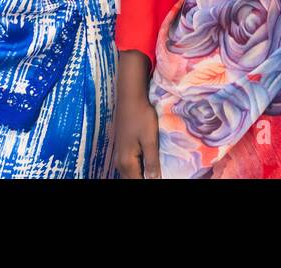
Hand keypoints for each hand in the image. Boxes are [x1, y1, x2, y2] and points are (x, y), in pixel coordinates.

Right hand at [114, 51, 160, 178]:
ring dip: (141, 175)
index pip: (137, 182)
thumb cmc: (141, 117)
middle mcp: (120, 161)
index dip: (150, 182)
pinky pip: (130, 165)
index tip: (160, 178)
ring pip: (130, 173)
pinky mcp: (122, 147)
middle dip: (145, 179)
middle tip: (160, 175)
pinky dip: (138, 168)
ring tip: (156, 172)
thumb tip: (155, 180)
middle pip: (131, 179)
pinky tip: (148, 165)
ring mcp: (120, 154)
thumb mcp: (150, 140)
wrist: (130, 97)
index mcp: (127, 161)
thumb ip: (152, 162)